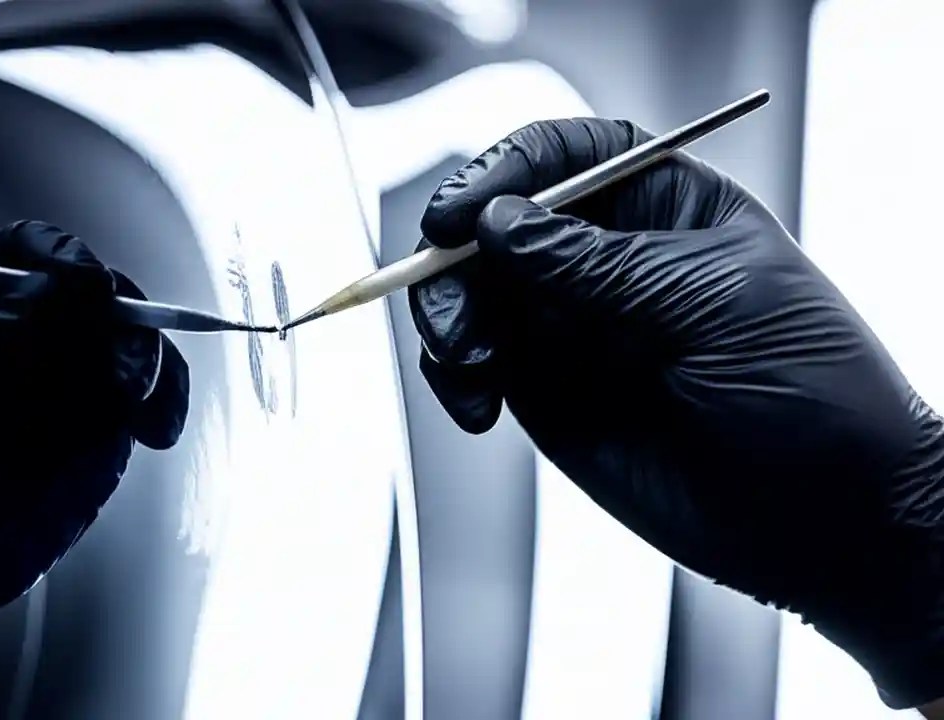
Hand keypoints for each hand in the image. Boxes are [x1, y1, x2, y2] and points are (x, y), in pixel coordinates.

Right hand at [409, 118, 943, 708]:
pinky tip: (476, 408)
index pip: (568, 156)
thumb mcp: (707, 307)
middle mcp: (604, 258)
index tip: (461, 214)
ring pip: (468, 293)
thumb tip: (496, 225)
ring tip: (469, 367)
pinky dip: (452, 377)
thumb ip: (594, 267)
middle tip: (453, 312)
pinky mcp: (545, 391)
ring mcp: (569, 325)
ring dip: (446, 320)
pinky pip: (470, 364)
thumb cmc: (806, 389)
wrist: (825, 517)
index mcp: (663, 206)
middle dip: (454, 258)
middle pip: (495, 222)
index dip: (506, 170)